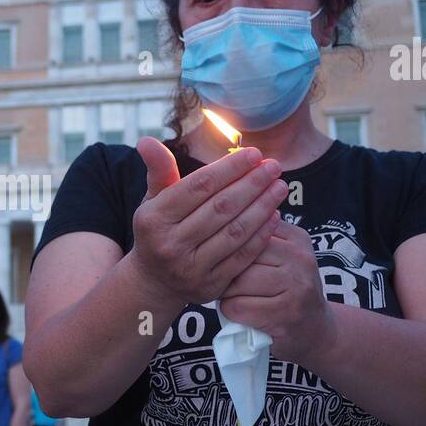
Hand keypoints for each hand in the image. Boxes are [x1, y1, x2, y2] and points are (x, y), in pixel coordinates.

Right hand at [129, 137, 284, 306]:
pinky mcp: (210, 286)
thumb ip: (158, 170)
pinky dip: (261, 234)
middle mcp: (170, 245)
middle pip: (220, 208)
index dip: (230, 168)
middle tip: (274, 167)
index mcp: (153, 219)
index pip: (198, 187)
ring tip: (279, 187)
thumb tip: (146, 139)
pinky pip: (242, 256)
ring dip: (262, 207)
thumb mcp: (153, 201)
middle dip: (252, 184)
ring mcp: (190, 269)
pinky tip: (274, 215)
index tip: (254, 153)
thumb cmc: (158, 230)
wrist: (154, 282)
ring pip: (235, 232)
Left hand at [219, 221, 335, 367]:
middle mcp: (299, 259)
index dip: (229, 246)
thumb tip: (222, 222)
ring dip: (226, 292)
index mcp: (296, 238)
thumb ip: (259, 238)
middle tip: (224, 280)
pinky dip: (230, 311)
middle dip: (224, 269)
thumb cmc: (288, 288)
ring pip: (237, 281)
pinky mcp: (283, 314)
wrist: (315, 328)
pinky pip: (237, 306)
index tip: (223, 256)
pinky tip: (239, 312)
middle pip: (241, 255)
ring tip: (233, 296)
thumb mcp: (284, 256)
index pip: (249, 230)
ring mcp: (294, 287)